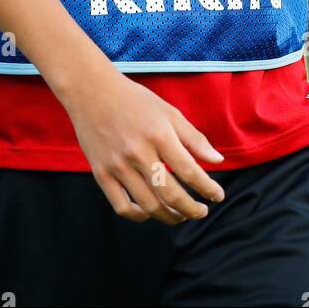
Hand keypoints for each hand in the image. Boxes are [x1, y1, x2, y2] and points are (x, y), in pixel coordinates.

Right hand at [65, 66, 225, 224]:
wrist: (90, 91)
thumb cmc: (133, 99)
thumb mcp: (168, 111)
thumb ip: (193, 138)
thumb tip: (218, 160)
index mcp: (159, 134)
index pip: (190, 171)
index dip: (207, 188)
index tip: (218, 196)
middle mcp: (138, 153)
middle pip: (171, 195)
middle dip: (192, 209)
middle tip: (202, 211)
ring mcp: (118, 166)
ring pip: (148, 206)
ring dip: (170, 216)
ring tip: (180, 214)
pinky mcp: (101, 174)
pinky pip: (121, 207)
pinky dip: (139, 216)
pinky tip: (150, 211)